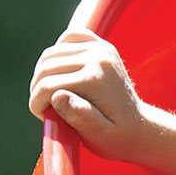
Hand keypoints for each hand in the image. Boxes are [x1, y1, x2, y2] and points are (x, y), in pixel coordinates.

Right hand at [28, 29, 149, 160]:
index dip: (37, 105)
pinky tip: (60, 71)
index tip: (45, 119)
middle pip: (45, 67)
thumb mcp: (98, 136)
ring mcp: (101, 48)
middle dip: (38, 90)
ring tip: (51, 94)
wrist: (138, 127)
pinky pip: (69, 37)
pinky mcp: (101, 45)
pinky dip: (58, 51)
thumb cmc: (116, 137)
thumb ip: (79, 117)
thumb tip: (58, 96)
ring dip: (43, 74)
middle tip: (45, 108)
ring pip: (50, 54)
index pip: (47, 86)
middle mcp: (99, 58)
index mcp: (96, 80)